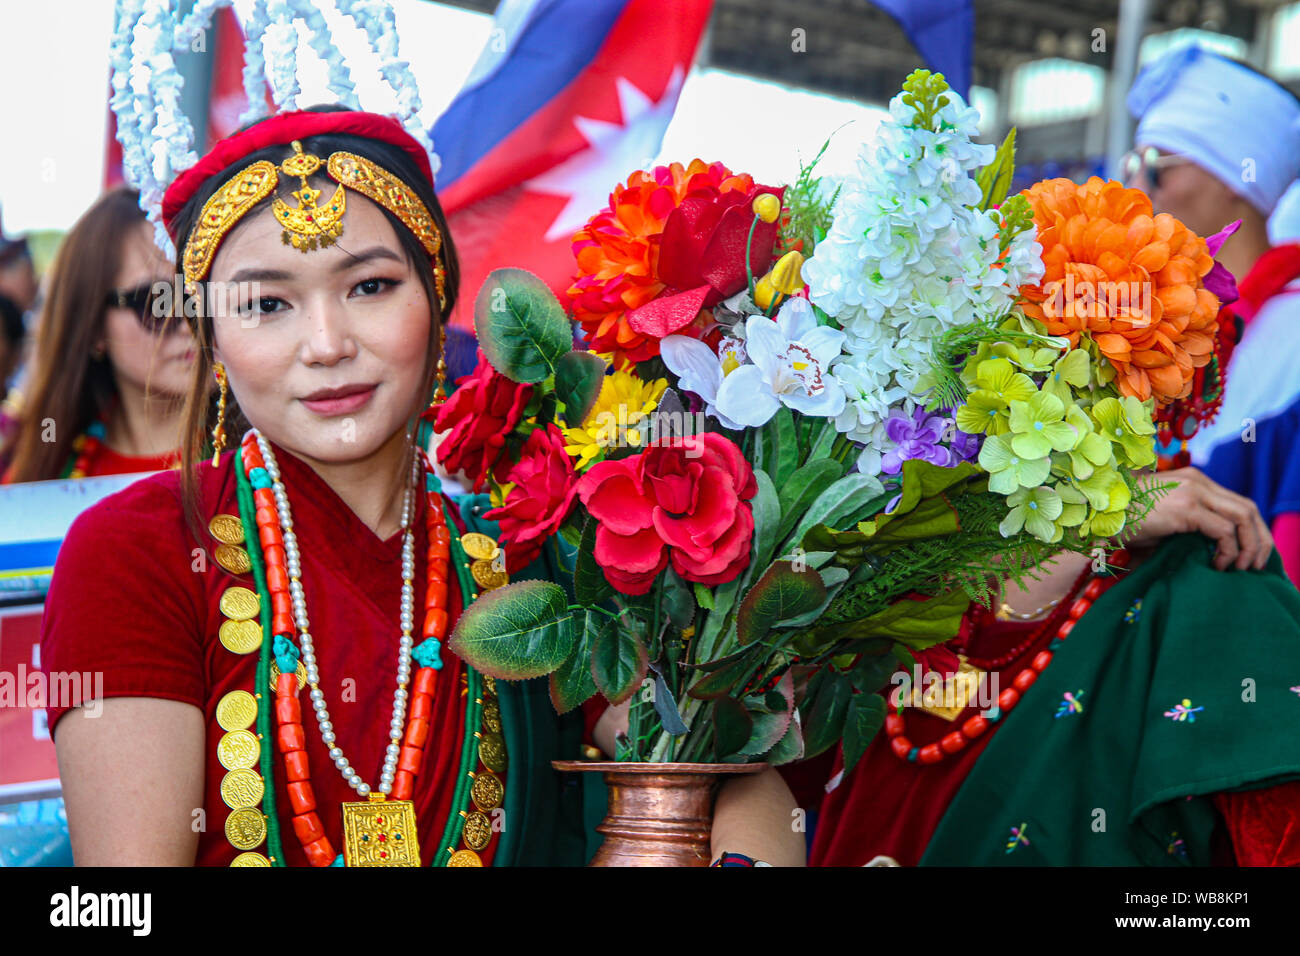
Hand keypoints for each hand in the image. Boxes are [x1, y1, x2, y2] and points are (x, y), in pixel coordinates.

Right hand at [1129, 467, 1272, 570]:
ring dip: (1248, 547)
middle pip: (1248, 508)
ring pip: (1244, 518)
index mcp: (1193, 480)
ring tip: (1239, 568)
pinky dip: (1228, 551)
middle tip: (1254, 566)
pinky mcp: (1188, 508)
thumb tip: (1212, 552)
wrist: (1096, 513)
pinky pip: (1225, 532)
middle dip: (1258, 539)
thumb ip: (1189, 527)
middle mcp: (1198, 481)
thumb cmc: (1122, 521)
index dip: (1250, 531)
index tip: (1247, 556)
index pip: (1237, 503)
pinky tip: (1217, 565)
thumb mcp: (1162, 521)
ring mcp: (1194, 492)